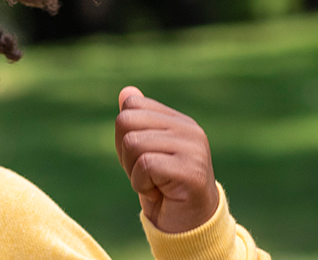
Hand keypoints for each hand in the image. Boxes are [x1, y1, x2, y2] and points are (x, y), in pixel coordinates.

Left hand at [114, 86, 218, 233]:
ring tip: (154, 184)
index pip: (131, 106)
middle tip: (144, 174)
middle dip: (125, 154)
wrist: (188, 227)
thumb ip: (137, 123)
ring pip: (133, 144)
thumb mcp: (144, 152)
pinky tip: (158, 193)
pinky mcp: (191, 169)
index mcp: (178, 121)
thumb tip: (126, 91)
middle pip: (127, 122)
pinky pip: (145, 166)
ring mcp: (193, 148)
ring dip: (133, 172)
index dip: (124, 136)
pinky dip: (142, 184)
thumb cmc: (164, 189)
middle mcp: (189, 129)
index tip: (140, 159)